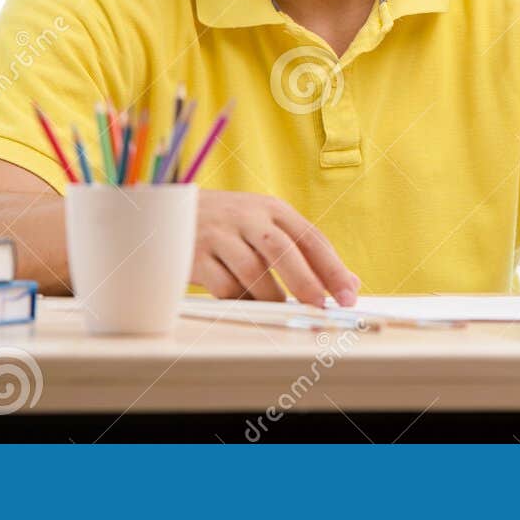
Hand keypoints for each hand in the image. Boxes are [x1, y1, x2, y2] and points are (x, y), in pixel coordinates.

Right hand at [193, 191, 359, 307]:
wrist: (170, 212)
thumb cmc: (229, 227)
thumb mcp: (266, 228)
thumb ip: (304, 252)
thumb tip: (349, 284)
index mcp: (271, 209)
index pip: (310, 237)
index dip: (332, 268)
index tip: (348, 295)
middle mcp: (246, 216)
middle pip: (282, 249)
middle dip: (305, 281)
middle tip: (320, 307)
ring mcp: (218, 234)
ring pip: (253, 271)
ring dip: (270, 297)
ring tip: (278, 310)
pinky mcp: (194, 254)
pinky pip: (223, 286)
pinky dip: (239, 301)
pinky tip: (244, 305)